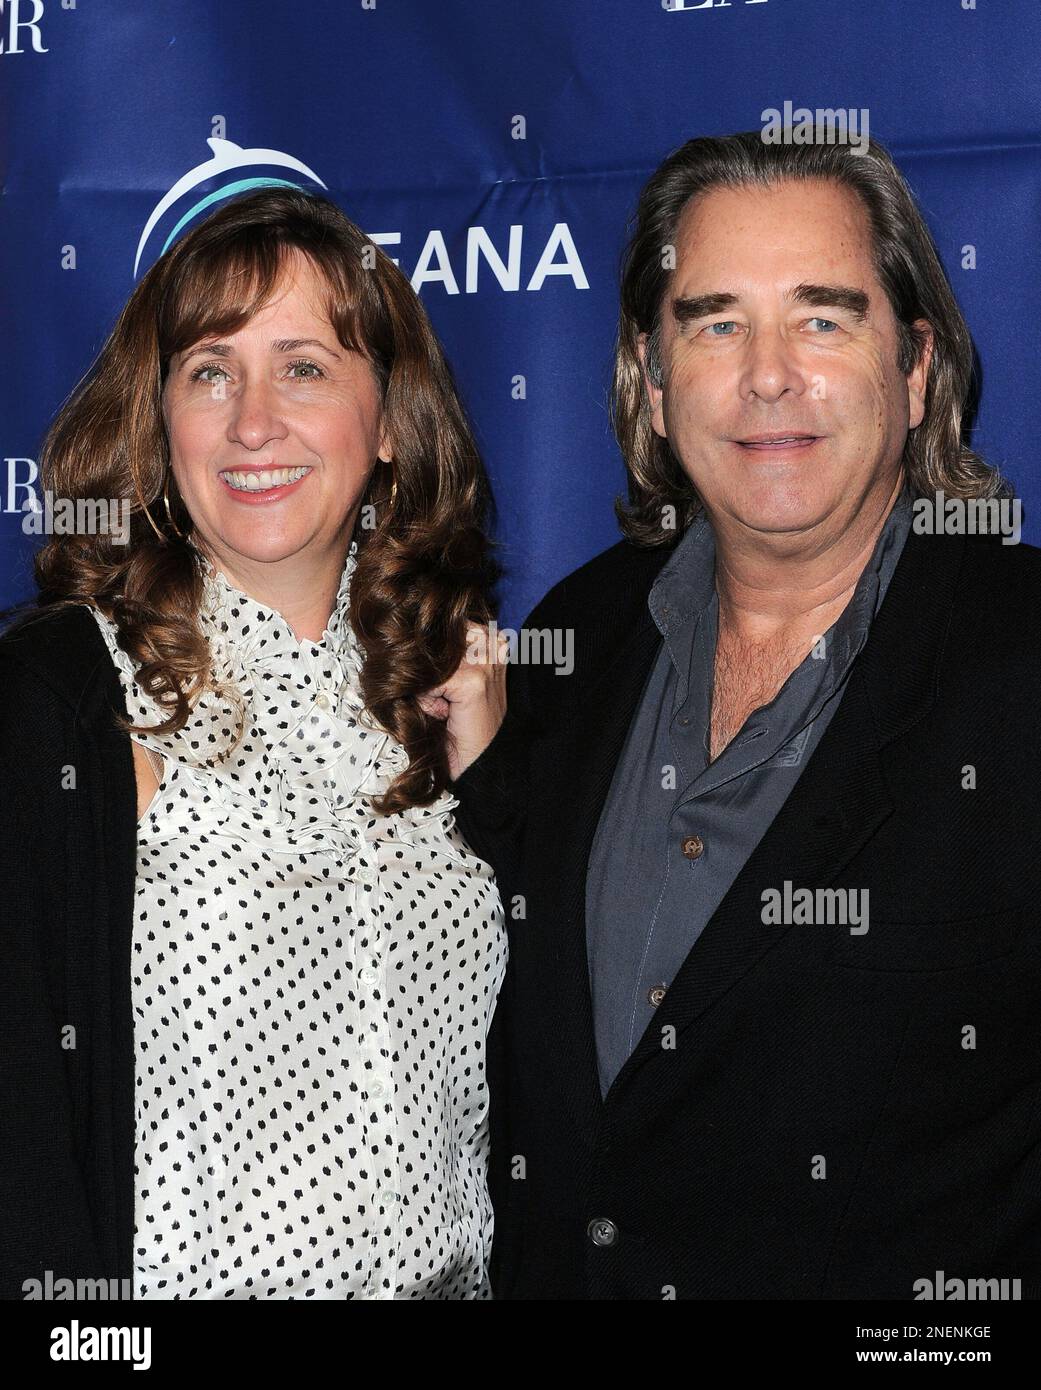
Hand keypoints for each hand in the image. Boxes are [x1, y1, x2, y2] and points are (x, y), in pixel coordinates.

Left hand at [418, 622, 508, 779]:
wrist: (479, 761)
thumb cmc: (462, 722)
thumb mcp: (453, 680)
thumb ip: (442, 655)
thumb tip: (405, 637)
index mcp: (493, 640)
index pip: (446, 625)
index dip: (430, 652)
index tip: (441, 683)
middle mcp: (493, 646)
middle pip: (435, 639)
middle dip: (428, 668)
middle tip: (444, 696)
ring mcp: (485, 663)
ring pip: (431, 660)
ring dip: (428, 685)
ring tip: (445, 704)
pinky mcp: (473, 682)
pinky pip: (430, 682)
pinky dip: (428, 701)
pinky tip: (444, 714)